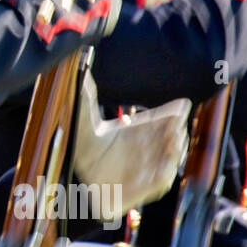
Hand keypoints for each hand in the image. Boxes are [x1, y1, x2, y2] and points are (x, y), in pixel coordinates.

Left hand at [71, 71, 188, 218]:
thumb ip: (83, 89)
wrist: (64, 172)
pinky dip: (160, 179)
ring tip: (175, 145)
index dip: (172, 114)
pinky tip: (163, 170)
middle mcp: (141, 151)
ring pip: (165, 163)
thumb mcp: (80, 112)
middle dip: (175, 133)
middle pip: (167, 141)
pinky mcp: (132, 193)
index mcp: (133, 131)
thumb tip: (78, 53)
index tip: (181, 106)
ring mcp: (139, 172)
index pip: (159, 121)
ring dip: (172, 155)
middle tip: (176, 126)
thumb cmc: (77, 139)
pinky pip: (153, 187)